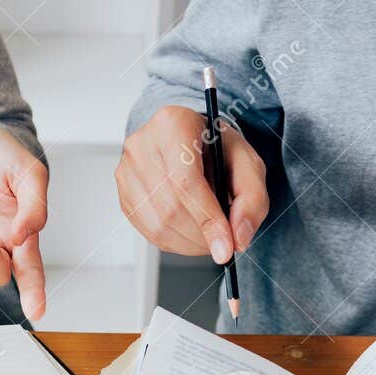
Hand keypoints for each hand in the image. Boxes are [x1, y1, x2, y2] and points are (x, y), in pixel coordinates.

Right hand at [116, 104, 268, 261]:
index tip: (226, 249)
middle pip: (171, 209)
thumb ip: (251, 199)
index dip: (207, 220)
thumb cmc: (216, 148)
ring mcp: (126, 171)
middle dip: (202, 236)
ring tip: (209, 235)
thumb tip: (239, 238)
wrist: (189, 139)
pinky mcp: (124, 194)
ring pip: (158, 226)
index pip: (186, 182)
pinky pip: (149, 232)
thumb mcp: (247, 163)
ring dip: (190, 243)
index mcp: (173, 124)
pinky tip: (191, 231)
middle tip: (225, 243)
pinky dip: (176, 242)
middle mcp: (142, 145)